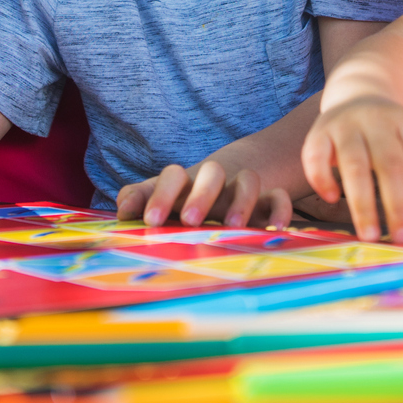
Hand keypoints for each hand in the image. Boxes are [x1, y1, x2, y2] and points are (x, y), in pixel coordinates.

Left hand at [115, 161, 293, 228]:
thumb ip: (137, 200)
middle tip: (190, 221)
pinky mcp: (267, 204)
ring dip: (241, 201)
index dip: (162, 194)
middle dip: (201, 195)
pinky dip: (280, 209)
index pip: (173, 175)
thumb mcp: (158, 201)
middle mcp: (214, 182)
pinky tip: (275, 230)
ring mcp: (242, 190)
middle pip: (212, 172)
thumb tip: (122, 210)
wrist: (225, 188)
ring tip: (232, 228)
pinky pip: (279, 198)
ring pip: (248, 180)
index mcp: (185, 183)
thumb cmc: (181, 202)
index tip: (150, 220)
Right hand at [303, 95, 402, 244]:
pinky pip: (314, 156)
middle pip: (390, 163)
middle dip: (397, 205)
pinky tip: (332, 198)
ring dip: (363, 203)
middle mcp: (377, 121)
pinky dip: (322, 179)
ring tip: (369, 235)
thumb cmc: (391, 136)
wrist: (358, 93)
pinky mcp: (318, 131)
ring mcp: (345, 124)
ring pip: (354, 164)